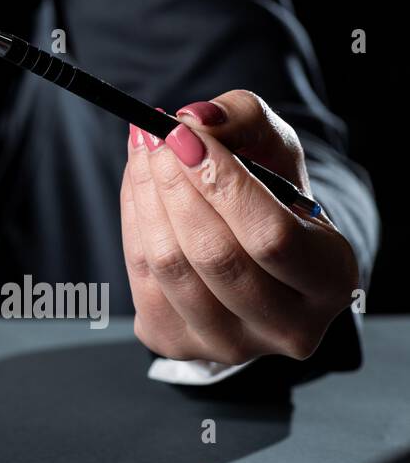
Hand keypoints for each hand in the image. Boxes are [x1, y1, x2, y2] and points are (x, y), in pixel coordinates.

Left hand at [120, 90, 358, 363]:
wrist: (251, 250)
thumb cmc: (270, 194)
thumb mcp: (273, 145)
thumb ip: (242, 118)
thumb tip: (193, 119)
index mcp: (330, 281)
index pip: (271, 237)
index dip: (221, 183)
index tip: (183, 134)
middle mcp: (287, 327)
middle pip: (213, 255)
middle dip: (173, 184)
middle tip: (153, 136)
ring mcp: (228, 344)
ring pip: (168, 266)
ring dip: (145, 197)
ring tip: (143, 151)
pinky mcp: (175, 341)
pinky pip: (139, 274)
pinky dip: (132, 220)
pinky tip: (138, 186)